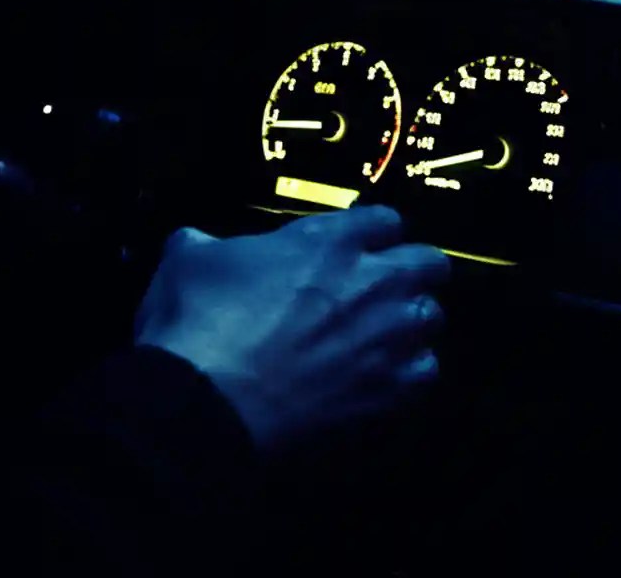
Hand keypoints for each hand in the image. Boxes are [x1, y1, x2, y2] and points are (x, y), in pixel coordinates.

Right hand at [134, 207, 449, 452]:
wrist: (208, 402)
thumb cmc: (198, 325)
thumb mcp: (189, 260)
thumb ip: (209, 243)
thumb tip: (199, 243)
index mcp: (330, 241)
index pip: (385, 219)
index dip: (373, 234)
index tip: (359, 248)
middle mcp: (373, 282)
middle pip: (430, 262)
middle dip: (412, 271)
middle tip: (384, 288)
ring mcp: (388, 336)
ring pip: (432, 316)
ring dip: (412, 324)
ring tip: (386, 337)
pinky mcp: (390, 388)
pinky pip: (426, 372)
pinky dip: (409, 374)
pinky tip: (384, 380)